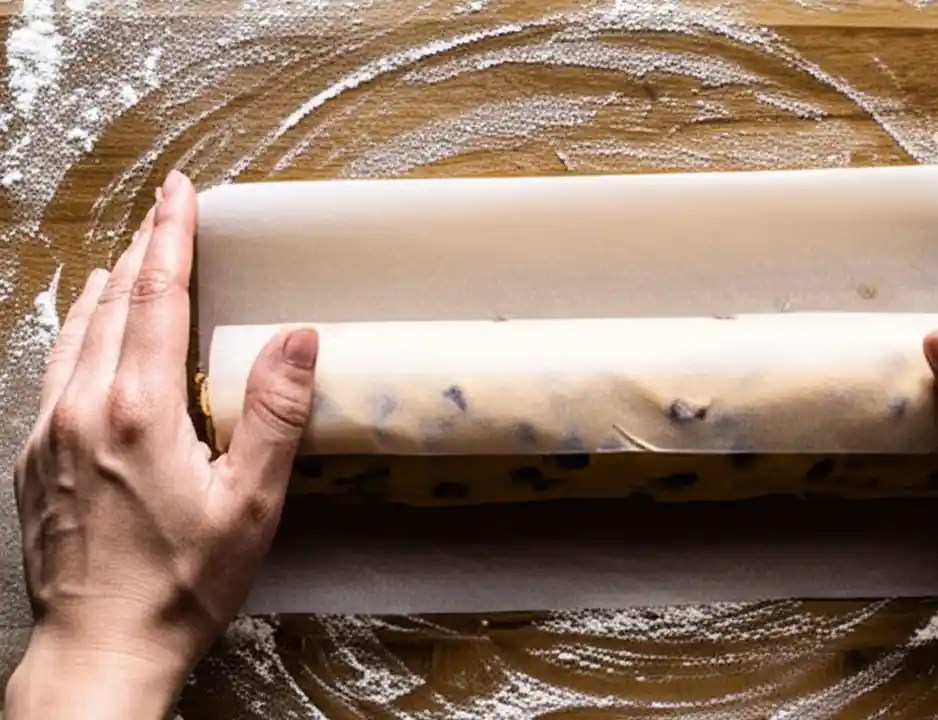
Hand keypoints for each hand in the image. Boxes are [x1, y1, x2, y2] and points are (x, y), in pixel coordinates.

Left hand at [5, 171, 318, 718]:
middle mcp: (84, 407)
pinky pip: (57, 370)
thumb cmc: (182, 584)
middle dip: (143, 250)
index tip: (180, 191)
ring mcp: (50, 431)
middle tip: (168, 215)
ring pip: (78, 332)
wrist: (99, 650)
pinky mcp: (34, 458)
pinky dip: (83, 333)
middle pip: (114, 302)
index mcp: (140, 409)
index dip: (171, 236)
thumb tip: (298, 336)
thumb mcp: (250, 504)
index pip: (157, 296)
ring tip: (135, 262)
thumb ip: (274, 413)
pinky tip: (96, 338)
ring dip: (111, 289)